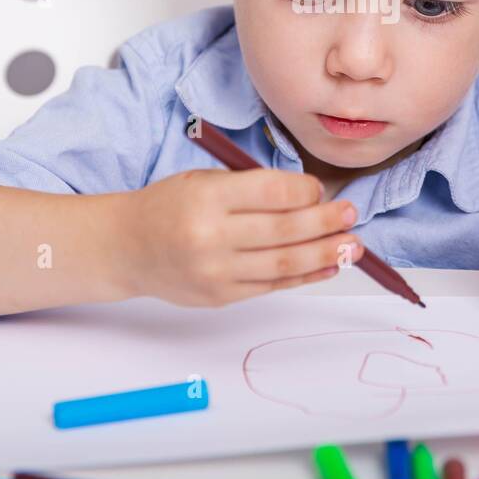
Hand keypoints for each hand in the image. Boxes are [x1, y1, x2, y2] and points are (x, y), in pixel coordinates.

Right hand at [114, 168, 362, 306]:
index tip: (321, 189)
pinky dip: (304, 277)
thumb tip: (309, 198)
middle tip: (351, 214)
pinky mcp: (220, 297)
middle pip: (285, 231)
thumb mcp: (205, 180)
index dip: (306, 192)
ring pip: (284, 264)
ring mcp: (216, 272)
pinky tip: (326, 266)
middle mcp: (211, 236)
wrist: (127, 247)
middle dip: (326, 222)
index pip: (272, 193)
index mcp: (208, 198)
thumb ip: (252, 188)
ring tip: (352, 245)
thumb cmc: (169, 206)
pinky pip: (272, 286)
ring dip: (325, 254)